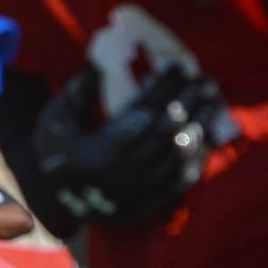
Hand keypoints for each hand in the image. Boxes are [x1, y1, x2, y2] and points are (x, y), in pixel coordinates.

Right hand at [32, 66, 231, 223]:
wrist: (55, 203)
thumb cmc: (55, 155)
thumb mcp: (54, 121)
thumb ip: (76, 94)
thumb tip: (100, 62)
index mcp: (101, 150)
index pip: (144, 111)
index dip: (165, 88)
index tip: (179, 67)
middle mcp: (124, 171)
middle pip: (168, 131)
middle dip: (190, 103)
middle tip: (206, 81)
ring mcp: (140, 191)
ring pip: (179, 155)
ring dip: (201, 126)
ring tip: (213, 103)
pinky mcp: (149, 205)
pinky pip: (181, 180)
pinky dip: (197, 157)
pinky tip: (205, 137)